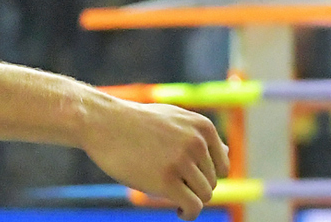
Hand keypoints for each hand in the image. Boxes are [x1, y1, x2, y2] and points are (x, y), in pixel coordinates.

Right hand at [80, 95, 227, 219]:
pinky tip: (179, 212)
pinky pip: (193, 207)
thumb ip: (199, 136)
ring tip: (174, 197)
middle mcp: (196, 142)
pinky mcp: (166, 180)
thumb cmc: (136, 122)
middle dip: (194, 188)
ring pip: (205, 195)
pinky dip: (189, 214)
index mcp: (202, 127)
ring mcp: (181, 161)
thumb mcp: (173, 119)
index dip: (206, 176)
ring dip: (190, 200)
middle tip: (172, 186)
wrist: (103, 122)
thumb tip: (227, 152)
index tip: (188, 179)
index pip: (222, 165)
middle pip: (212, 181)